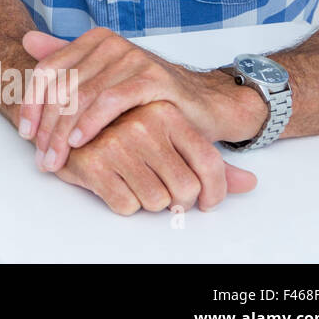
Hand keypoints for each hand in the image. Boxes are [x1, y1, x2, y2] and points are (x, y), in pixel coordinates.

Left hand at [19, 27, 266, 171]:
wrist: (204, 105)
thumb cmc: (149, 97)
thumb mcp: (104, 79)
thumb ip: (67, 59)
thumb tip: (26, 40)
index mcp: (94, 41)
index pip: (48, 71)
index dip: (32, 103)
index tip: (26, 134)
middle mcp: (111, 43)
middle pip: (63, 86)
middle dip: (47, 125)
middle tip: (41, 156)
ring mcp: (132, 58)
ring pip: (82, 96)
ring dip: (64, 131)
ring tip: (55, 158)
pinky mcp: (153, 77)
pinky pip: (111, 101)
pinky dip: (91, 122)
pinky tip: (79, 142)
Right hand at [52, 100, 257, 214]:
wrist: (68, 118)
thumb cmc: (120, 129)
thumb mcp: (170, 136)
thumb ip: (209, 161)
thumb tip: (250, 183)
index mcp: (166, 113)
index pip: (209, 162)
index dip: (214, 192)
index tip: (206, 202)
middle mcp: (143, 124)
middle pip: (185, 189)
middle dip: (175, 200)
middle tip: (160, 190)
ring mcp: (116, 142)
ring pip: (156, 201)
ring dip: (146, 201)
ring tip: (132, 181)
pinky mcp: (93, 162)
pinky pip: (125, 205)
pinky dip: (121, 202)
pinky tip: (112, 183)